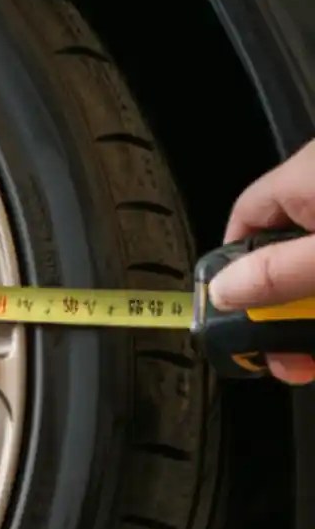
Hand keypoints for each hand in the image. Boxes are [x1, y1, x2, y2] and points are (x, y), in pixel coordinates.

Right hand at [210, 140, 314, 384]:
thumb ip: (277, 275)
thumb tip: (223, 292)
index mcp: (308, 174)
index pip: (246, 215)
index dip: (232, 265)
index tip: (233, 310)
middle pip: (289, 249)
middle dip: (283, 306)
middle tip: (288, 352)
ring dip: (313, 312)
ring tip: (313, 354)